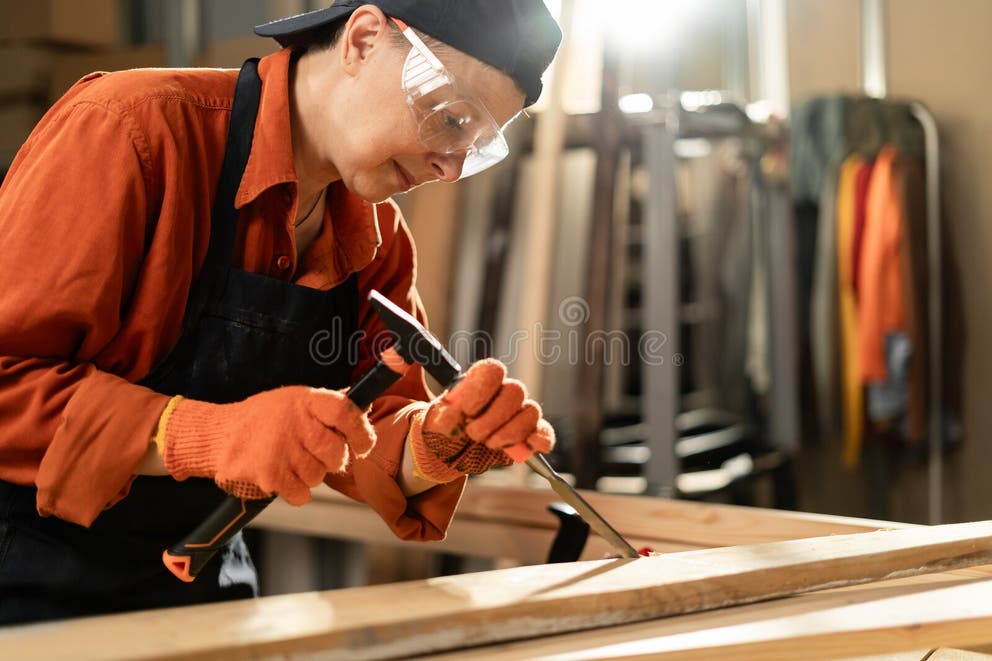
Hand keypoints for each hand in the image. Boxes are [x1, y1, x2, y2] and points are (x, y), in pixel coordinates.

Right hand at [162, 386, 375, 504]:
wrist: (218, 435)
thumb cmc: (264, 418)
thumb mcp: (294, 400)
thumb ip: (327, 406)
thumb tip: (364, 404)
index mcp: (306, 400)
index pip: (345, 412)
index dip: (361, 431)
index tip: (362, 445)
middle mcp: (295, 422)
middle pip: (336, 452)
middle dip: (332, 460)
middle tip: (316, 455)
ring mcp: (282, 449)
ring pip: (319, 476)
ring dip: (310, 475)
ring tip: (291, 461)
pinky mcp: (270, 474)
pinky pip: (302, 494)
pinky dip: (296, 492)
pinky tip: (282, 476)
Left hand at [409, 359, 554, 482]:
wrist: (447, 458)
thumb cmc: (440, 432)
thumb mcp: (431, 418)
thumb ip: (440, 402)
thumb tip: (433, 381)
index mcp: (480, 382)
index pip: (493, 370)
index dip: (483, 389)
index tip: (467, 410)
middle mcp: (502, 393)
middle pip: (515, 391)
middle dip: (493, 417)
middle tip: (472, 434)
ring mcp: (517, 414)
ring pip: (531, 411)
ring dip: (509, 432)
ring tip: (488, 444)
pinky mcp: (527, 436)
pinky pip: (544, 433)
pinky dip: (540, 439)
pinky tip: (526, 446)